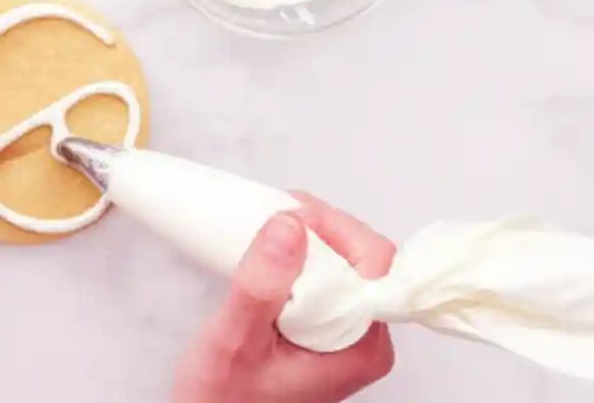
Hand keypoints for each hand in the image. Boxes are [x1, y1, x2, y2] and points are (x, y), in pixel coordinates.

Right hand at [171, 193, 396, 402]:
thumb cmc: (221, 400)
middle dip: (317, 229)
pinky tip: (265, 255)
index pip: (375, 261)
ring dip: (304, 241)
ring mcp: (346, 336)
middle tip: (267, 216)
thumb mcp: (234, 340)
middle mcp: (364, 339)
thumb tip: (289, 223)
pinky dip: (296, 259)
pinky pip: (324, 280)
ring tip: (261, 233)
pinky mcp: (324, 332)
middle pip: (361, 258)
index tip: (285, 213)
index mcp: (361, 345)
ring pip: (342, 265)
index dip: (334, 227)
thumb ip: (261, 286)